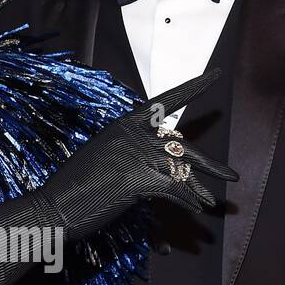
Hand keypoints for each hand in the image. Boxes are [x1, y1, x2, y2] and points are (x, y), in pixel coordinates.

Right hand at [38, 69, 239, 241]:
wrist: (52, 209)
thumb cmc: (72, 189)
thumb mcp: (101, 161)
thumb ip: (128, 156)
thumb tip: (155, 167)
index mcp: (122, 125)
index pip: (166, 100)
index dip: (194, 88)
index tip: (215, 75)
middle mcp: (132, 135)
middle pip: (181, 147)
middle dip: (209, 165)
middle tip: (233, 175)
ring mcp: (135, 155)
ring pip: (180, 171)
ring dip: (199, 191)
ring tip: (217, 202)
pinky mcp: (138, 178)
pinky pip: (174, 190)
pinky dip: (187, 201)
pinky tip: (198, 210)